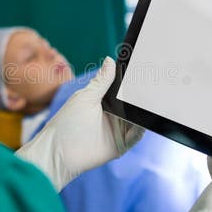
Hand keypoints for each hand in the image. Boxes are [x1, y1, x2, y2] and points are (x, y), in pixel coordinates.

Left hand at [16, 58, 143, 190]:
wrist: (59, 151)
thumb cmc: (67, 123)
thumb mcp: (86, 97)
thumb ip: (102, 81)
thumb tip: (110, 60)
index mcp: (104, 101)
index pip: (123, 89)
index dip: (133, 81)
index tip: (143, 69)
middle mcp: (114, 115)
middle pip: (133, 103)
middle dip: (142, 96)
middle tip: (152, 86)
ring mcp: (118, 130)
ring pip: (138, 118)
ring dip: (144, 111)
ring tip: (151, 101)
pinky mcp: (121, 144)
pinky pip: (136, 135)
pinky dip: (142, 128)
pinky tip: (144, 120)